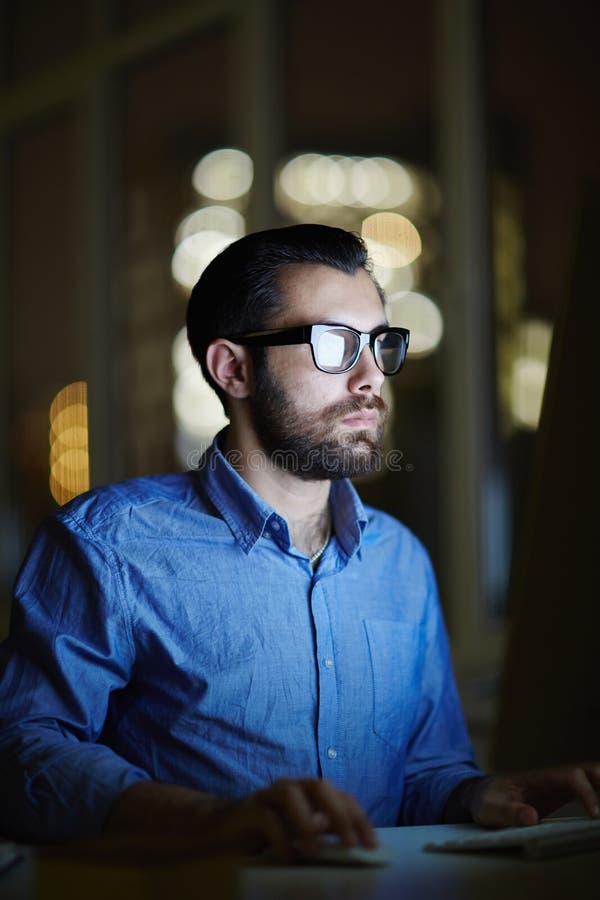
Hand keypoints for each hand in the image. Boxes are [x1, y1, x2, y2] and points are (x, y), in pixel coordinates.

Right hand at [206, 777, 377, 860]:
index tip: (372, 845)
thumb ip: (323, 832)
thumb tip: (348, 836)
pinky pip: (266, 817)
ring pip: (292, 794)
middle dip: (338, 814)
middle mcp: (293, 788)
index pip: (341, 797)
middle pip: (320, 787)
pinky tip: (287, 857)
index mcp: (310, 794)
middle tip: (349, 844)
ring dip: (306, 821)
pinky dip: (280, 837)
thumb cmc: (269, 832)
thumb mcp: (301, 834)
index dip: (358, 818)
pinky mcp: (249, 808)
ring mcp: (270, 795)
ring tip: (315, 849)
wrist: (224, 828)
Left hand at [463, 764, 599, 828]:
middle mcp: (552, 779)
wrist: (481, 796)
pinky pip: (583, 793)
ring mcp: (557, 786)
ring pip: (588, 780)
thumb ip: (509, 812)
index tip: (595, 816)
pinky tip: (598, 816)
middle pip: (586, 771)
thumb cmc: (486, 800)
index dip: (587, 794)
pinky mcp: (559, 796)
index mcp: (539, 778)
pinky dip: (596, 800)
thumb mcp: (491, 809)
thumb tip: (531, 817)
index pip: (572, 777)